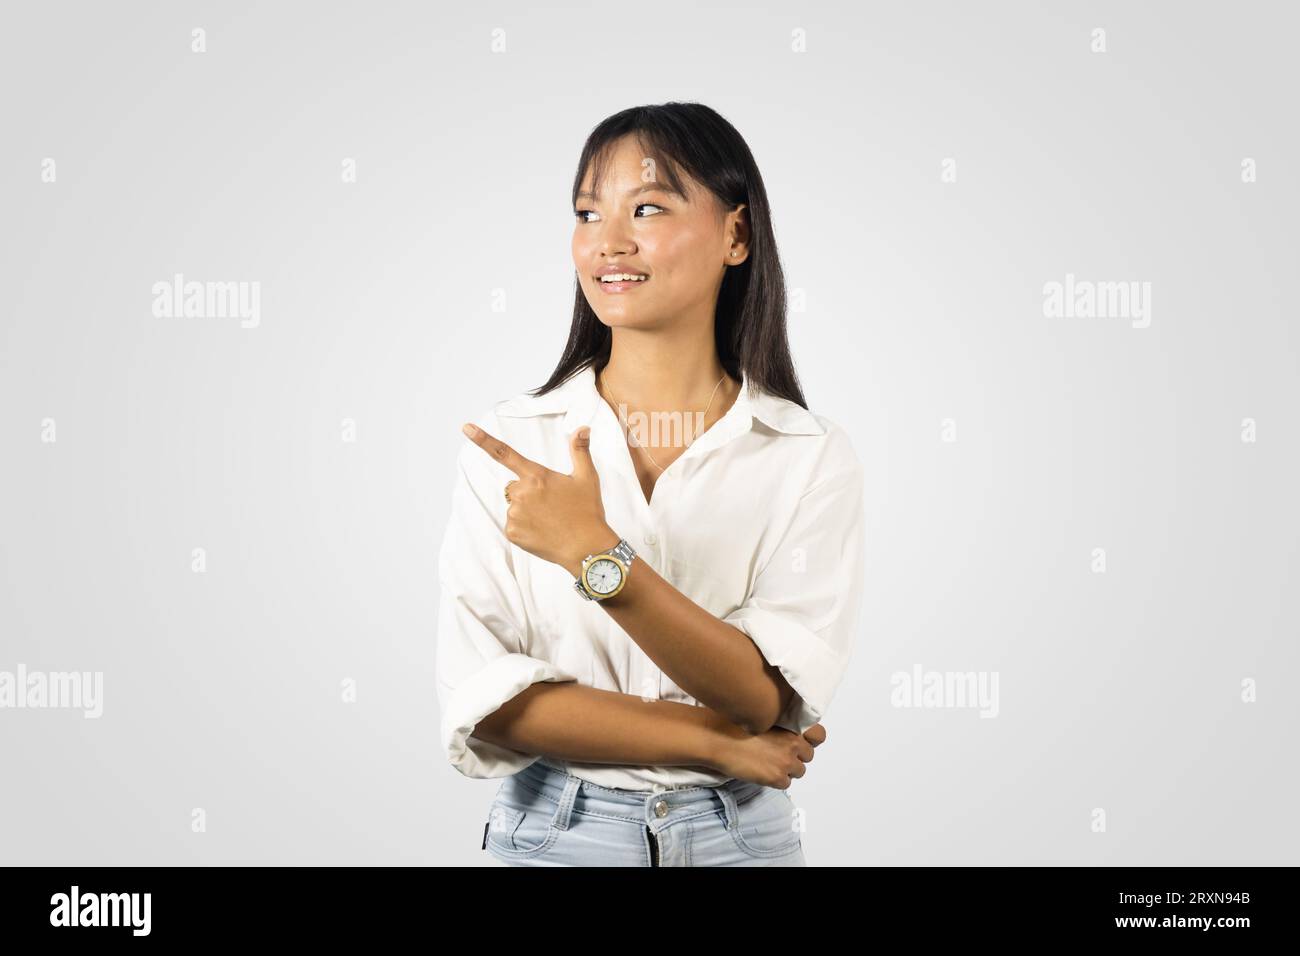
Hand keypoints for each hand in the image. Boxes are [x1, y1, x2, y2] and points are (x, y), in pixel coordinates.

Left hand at [461, 421, 616, 574]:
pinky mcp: (512, 533)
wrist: (587, 548)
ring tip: (550, 520)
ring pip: (515, 507)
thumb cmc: (588, 511)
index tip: (466, 428)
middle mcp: (522, 493)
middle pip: (516, 486)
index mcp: (537, 476)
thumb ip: (579, 451)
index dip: (483, 439)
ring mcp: (515, 514)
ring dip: (528, 511)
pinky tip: (543, 531)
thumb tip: (582, 428)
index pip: (504, 453)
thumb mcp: (587, 477)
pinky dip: (525, 528)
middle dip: (529, 492)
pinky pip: (514, 525)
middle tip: (552, 504)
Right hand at [707, 718, 826, 789]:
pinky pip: (786, 783)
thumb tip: (789, 736)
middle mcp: (794, 742)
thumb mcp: (763, 717)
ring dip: (787, 769)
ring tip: (767, 763)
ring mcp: (786, 761)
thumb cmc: (734, 723)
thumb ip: (782, 725)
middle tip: (777, 754)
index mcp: (792, 725)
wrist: (718, 739)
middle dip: (796, 756)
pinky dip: (776, 780)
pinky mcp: (777, 777)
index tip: (799, 741)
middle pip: (809, 756)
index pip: (819, 735)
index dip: (810, 740)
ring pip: (799, 771)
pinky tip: (761, 771)